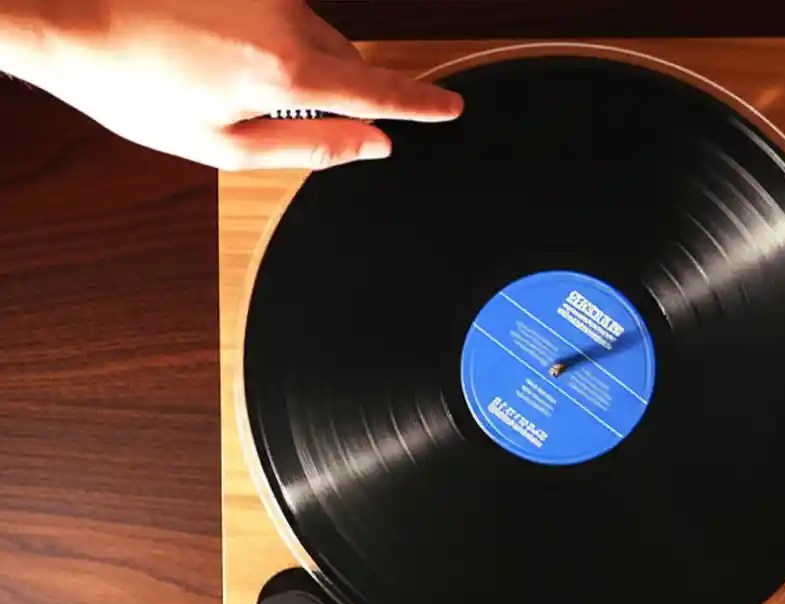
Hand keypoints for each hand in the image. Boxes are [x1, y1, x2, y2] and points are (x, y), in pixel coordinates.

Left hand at [1, 0, 461, 169]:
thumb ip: (312, 147)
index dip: (420, 104)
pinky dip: (272, 34)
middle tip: (271, 111)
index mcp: (286, 74)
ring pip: (318, 34)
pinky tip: (220, 45)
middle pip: (348, 62)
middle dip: (333, 91)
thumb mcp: (223, 144)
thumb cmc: (134, 85)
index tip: (451, 106)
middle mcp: (287, 20)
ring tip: (228, 73)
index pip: (378, 91)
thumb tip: (373, 145)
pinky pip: (288, 10)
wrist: (71, 18)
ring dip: (298, 61)